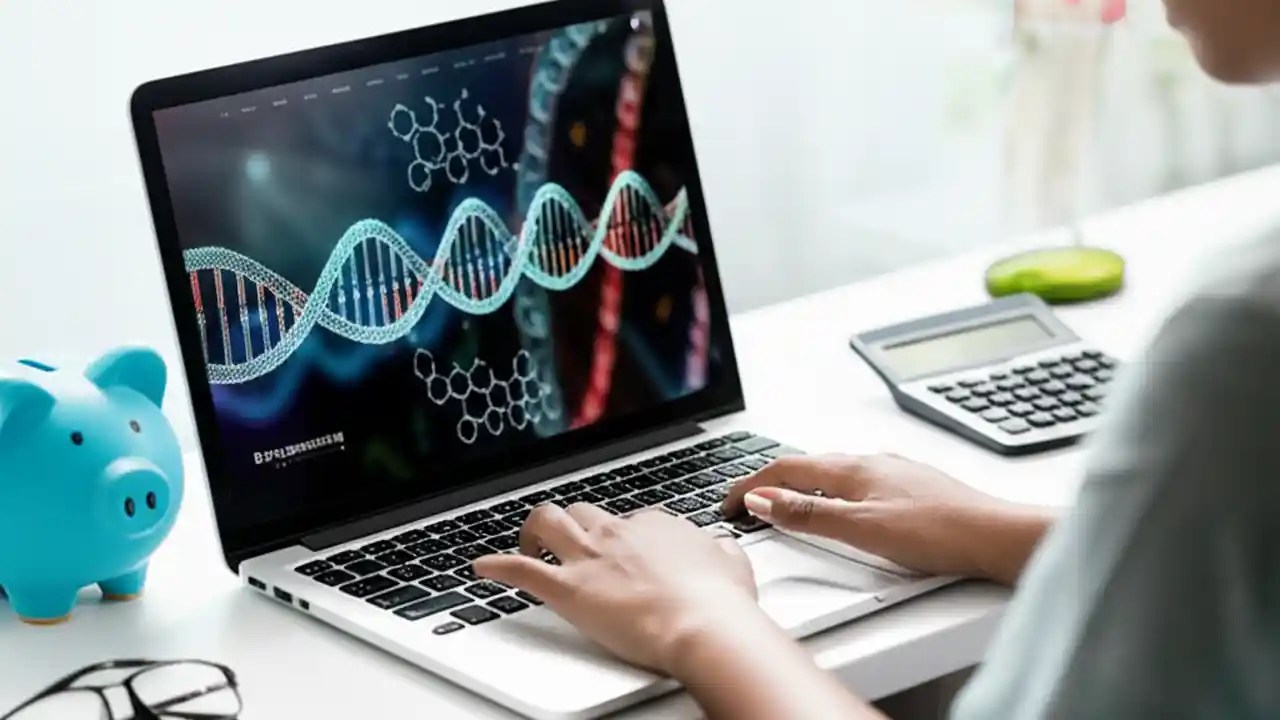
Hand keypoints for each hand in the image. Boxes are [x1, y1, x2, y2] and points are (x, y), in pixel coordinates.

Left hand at [474, 503, 760, 673]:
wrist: (703, 625)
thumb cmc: (720, 602)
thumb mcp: (733, 565)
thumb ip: (722, 552)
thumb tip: (721, 547)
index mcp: (656, 527)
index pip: (628, 520)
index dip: (619, 535)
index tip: (619, 552)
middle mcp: (619, 533)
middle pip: (582, 512)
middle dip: (572, 525)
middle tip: (566, 544)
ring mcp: (592, 558)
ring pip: (548, 521)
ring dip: (532, 531)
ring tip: (526, 544)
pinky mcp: (569, 588)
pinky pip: (522, 570)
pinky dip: (497, 567)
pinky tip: (481, 568)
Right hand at [722, 454, 1053, 584]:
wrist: (996, 536)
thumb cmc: (938, 532)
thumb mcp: (860, 529)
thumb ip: (807, 514)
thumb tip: (762, 499)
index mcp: (852, 468)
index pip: (785, 468)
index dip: (750, 485)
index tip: (728, 502)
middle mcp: (871, 462)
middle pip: (806, 466)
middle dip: (771, 481)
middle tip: (747, 502)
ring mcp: (892, 472)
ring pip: (832, 473)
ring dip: (800, 486)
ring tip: (783, 504)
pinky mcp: (911, 487)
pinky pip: (855, 482)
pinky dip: (830, 492)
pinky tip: (841, 507)